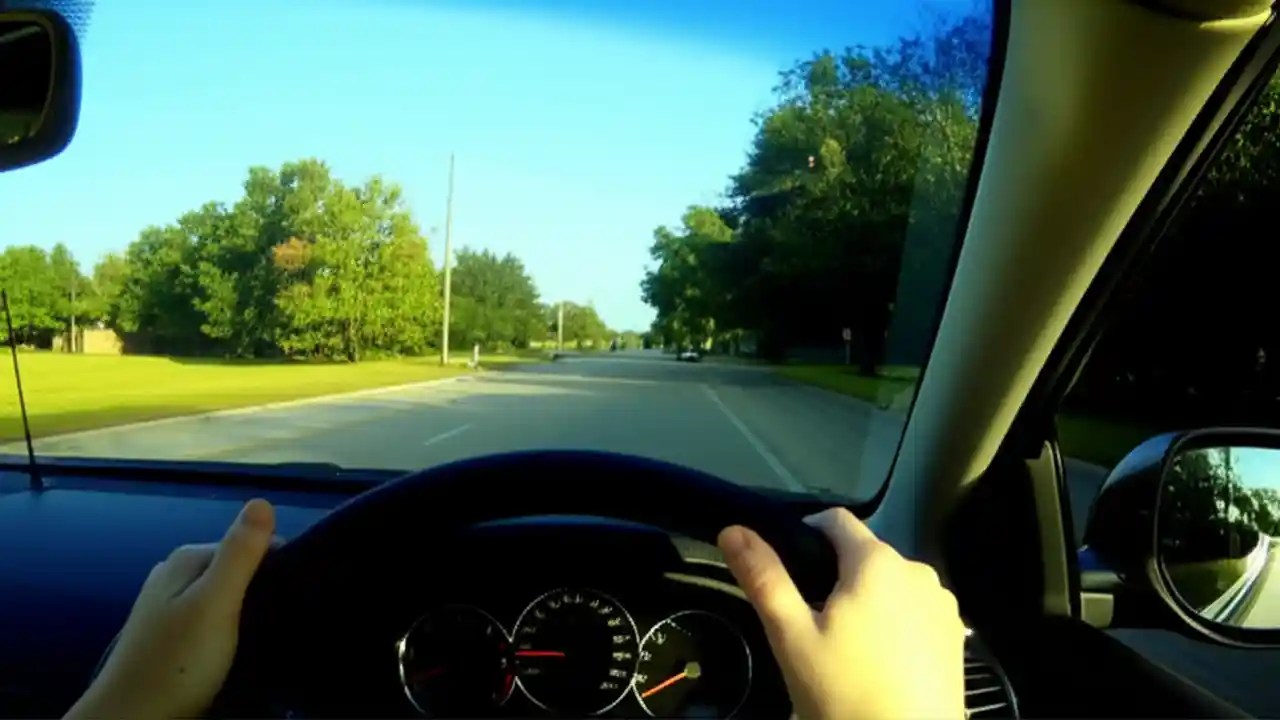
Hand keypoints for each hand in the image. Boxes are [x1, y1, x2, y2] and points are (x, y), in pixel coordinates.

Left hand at [66, 499, 275, 719]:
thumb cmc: (177, 661)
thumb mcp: (215, 603)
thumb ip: (239, 554)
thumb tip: (262, 500)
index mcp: (185, 559)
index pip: (249, 545)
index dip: (276, 568)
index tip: (290, 598)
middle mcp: (173, 576)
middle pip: (236, 571)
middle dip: (260, 591)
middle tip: (275, 622)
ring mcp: (168, 608)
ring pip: (225, 599)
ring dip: (245, 616)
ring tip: (259, 639)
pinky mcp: (170, 639)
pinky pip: (212, 623)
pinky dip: (228, 634)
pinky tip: (235, 652)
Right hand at [718, 507, 964, 719]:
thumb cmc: (844, 691)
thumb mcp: (791, 637)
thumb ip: (763, 578)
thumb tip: (732, 529)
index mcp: (875, 561)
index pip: (835, 519)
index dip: (806, 533)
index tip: (789, 571)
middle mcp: (917, 569)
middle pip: (864, 554)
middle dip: (836, 576)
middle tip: (813, 624)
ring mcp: (942, 603)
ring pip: (891, 584)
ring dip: (868, 600)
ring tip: (847, 648)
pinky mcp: (956, 634)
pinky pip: (915, 611)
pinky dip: (896, 623)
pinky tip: (882, 662)